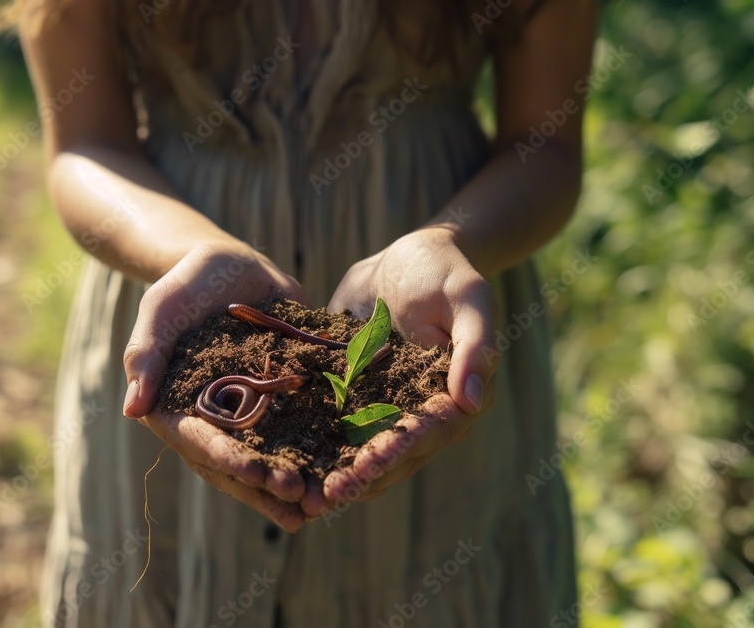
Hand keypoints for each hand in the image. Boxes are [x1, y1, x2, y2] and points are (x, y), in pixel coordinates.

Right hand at [122, 240, 311, 530]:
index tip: (255, 473)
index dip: (228, 460)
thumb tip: (132, 410)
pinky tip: (346, 463)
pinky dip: (320, 446)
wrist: (231, 264)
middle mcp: (217, 417)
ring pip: (272, 453)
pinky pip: (301, 424)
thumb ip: (145, 355)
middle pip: (238, 462)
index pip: (201, 442)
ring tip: (323, 501)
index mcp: (179, 407)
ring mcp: (253, 408)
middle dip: (266, 483)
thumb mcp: (161, 311)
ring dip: (294, 478)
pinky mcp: (283, 394)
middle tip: (298, 496)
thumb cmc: (185, 285)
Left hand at [305, 227, 498, 515]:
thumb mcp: (467, 298)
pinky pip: (331, 422)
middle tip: (320, 499)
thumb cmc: (447, 272)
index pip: (422, 437)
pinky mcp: (353, 393)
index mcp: (452, 400)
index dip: (393, 456)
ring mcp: (383, 406)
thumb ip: (474, 347)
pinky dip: (310, 442)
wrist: (409, 254)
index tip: (364, 469)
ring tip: (299, 495)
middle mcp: (418, 413)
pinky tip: (279, 457)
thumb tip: (472, 402)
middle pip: (388, 456)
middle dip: (355, 479)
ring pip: (357, 450)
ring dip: (331, 473)